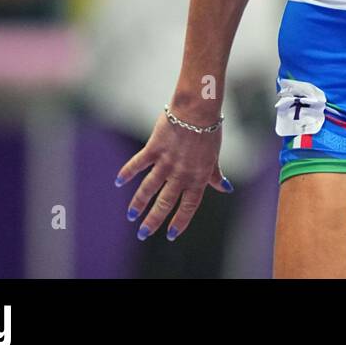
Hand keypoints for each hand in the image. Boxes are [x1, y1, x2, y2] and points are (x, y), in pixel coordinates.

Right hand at [116, 106, 232, 241]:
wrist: (197, 110)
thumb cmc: (209, 131)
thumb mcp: (215, 156)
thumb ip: (215, 175)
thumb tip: (226, 188)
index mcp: (198, 177)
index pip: (189, 206)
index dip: (180, 221)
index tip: (170, 235)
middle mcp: (181, 173)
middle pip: (165, 202)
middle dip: (153, 220)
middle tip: (143, 234)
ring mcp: (166, 162)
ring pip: (149, 188)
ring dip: (138, 204)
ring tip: (130, 216)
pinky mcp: (154, 149)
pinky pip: (138, 164)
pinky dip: (127, 173)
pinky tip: (119, 182)